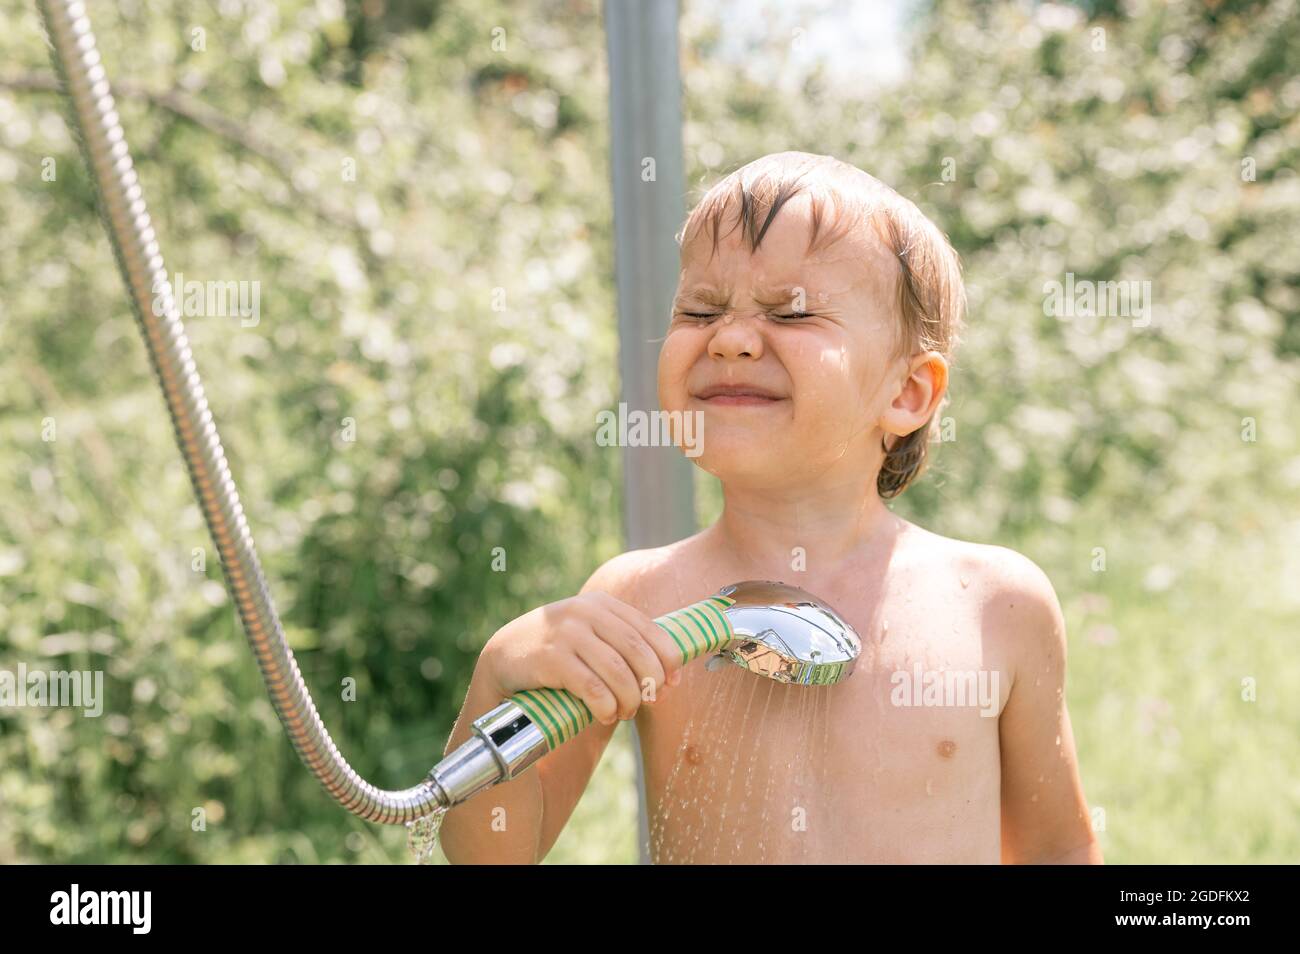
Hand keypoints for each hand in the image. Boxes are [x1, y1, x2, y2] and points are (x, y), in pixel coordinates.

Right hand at [481, 592, 683, 725]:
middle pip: (637, 650)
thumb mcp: (591, 635)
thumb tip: (672, 675)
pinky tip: (605, 715)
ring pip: (617, 672)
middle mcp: (586, 612)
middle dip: (650, 681)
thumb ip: (625, 646)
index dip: (668, 658)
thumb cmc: (559, 652)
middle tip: (649, 702)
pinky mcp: (550, 658)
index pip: (649, 629)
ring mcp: (567, 633)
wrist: (505, 656)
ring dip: (629, 699)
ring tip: (625, 713)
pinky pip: (592, 687)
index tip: (674, 682)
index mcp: (602, 604)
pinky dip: (606, 706)